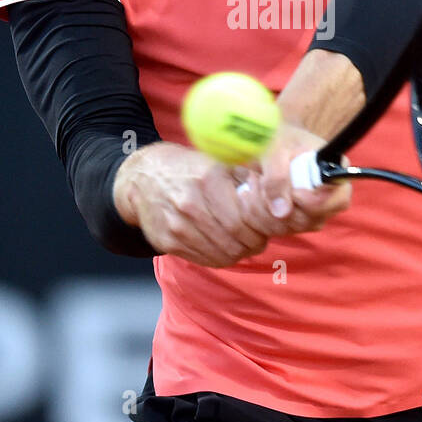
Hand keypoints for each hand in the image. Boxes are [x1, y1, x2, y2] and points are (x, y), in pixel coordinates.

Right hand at [112, 141, 343, 267]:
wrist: (141, 178)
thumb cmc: (188, 169)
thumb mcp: (218, 162)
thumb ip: (247, 178)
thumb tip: (281, 194)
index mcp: (209, 179)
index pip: (247, 217)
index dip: (263, 225)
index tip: (268, 223)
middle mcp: (192, 203)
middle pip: (237, 239)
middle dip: (254, 241)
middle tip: (258, 235)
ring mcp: (178, 225)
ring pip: (224, 253)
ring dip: (240, 250)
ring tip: (242, 239)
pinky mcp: (168, 241)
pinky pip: (206, 259)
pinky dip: (221, 256)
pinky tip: (222, 243)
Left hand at [239, 120, 352, 230]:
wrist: (264, 141)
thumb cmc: (276, 137)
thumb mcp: (274, 149)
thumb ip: (278, 177)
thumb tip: (282, 212)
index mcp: (333, 169)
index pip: (340, 199)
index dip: (315, 202)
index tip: (294, 192)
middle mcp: (327, 194)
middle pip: (313, 219)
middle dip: (280, 204)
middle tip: (260, 180)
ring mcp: (310, 211)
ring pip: (291, 226)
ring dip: (264, 208)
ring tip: (253, 181)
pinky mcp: (292, 219)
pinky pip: (275, 229)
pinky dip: (257, 213)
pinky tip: (251, 192)